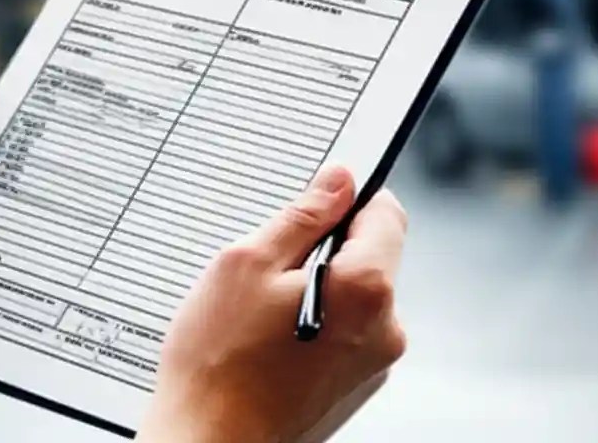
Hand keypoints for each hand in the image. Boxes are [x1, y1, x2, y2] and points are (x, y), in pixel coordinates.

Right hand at [137, 166, 407, 442]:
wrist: (211, 442)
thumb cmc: (219, 363)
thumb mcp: (247, 263)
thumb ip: (302, 215)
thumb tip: (338, 180)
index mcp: (367, 289)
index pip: (386, 213)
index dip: (347, 201)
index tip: (312, 208)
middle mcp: (384, 329)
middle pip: (369, 257)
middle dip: (323, 252)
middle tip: (268, 273)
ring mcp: (373, 364)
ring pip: (352, 297)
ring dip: (315, 292)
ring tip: (262, 317)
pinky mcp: (354, 386)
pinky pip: (343, 334)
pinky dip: (313, 328)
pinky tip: (270, 344)